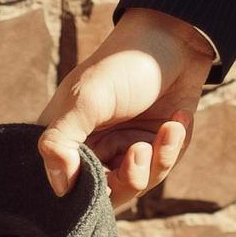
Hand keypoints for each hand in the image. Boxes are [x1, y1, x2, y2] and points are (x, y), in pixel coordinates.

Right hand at [37, 7, 217, 209]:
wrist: (174, 40)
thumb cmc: (123, 63)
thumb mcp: (87, 98)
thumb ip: (62, 140)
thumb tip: (59, 188)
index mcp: (65, 137)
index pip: (63, 185)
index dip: (82, 192)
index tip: (105, 175)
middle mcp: (91, 148)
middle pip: (102, 196)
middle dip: (127, 180)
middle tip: (140, 150)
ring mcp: (122, 150)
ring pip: (135, 186)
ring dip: (155, 161)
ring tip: (167, 129)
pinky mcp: (154, 149)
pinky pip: (160, 169)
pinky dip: (171, 148)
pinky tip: (176, 120)